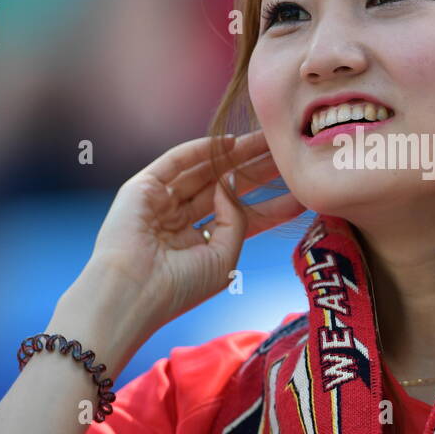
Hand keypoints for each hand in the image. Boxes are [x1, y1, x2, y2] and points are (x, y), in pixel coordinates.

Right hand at [72, 130, 306, 359]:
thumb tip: (235, 180)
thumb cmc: (178, 287)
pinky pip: (176, 162)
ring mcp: (162, 203)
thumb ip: (237, 219)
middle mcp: (182, 220)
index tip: (301, 190)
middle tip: (288, 152)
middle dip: (258, 171)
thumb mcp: (224, 257)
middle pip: (227, 187)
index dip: (272, 203)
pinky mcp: (143, 188)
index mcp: (202, 244)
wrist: (132, 294)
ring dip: (237, 155)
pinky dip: (202, 150)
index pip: (243, 217)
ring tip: (268, 139)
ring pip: (206, 171)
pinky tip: (230, 141)